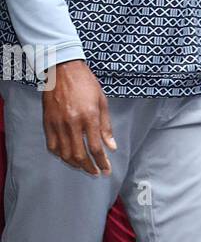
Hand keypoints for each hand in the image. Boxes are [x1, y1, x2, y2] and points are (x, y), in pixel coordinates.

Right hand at [42, 60, 115, 175]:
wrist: (62, 68)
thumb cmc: (85, 83)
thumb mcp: (102, 102)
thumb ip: (106, 127)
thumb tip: (111, 147)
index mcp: (89, 117)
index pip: (96, 148)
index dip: (102, 162)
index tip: (106, 170)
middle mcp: (72, 123)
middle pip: (79, 155)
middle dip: (89, 167)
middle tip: (96, 172)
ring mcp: (58, 123)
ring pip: (65, 153)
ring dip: (75, 164)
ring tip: (83, 167)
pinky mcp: (48, 122)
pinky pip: (52, 145)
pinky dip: (60, 155)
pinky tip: (67, 157)